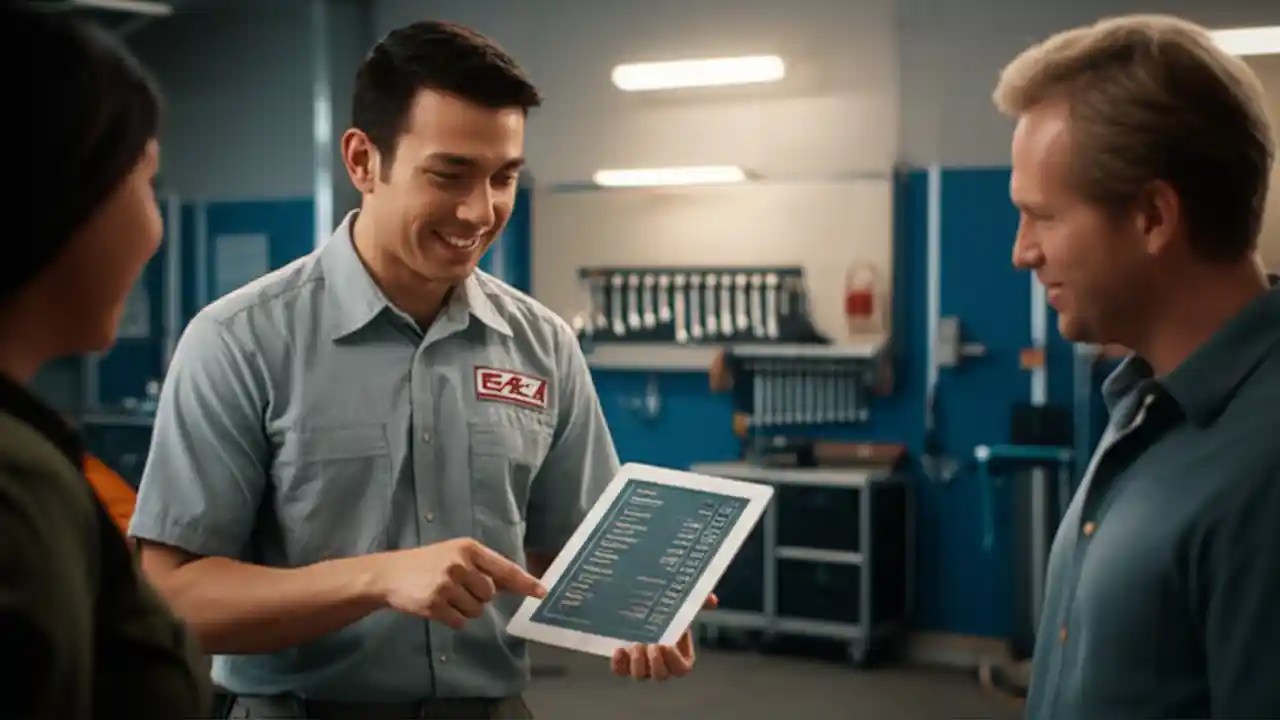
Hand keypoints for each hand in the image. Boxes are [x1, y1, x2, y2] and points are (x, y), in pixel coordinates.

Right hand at [374, 538, 545, 628]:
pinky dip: (453, 619)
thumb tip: (514, 585)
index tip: (541, 592)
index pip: (504, 568)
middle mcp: (460, 564)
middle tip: (456, 588)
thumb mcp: (456, 555)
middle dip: (477, 596)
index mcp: (469, 548)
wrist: (390, 574)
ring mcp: (447, 584)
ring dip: (464, 609)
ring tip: (445, 595)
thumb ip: (484, 568)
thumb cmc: (428, 563)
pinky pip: (460, 622)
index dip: (525, 582)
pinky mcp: (435, 604)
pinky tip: (438, 606)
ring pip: (476, 610)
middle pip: (490, 594)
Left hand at [611, 593, 717, 680]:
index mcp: (679, 656)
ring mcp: (642, 666)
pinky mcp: (624, 663)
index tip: (666, 645)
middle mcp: (661, 665)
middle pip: (660, 676)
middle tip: (651, 645)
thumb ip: (699, 601)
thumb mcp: (683, 604)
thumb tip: (712, 600)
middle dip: (655, 663)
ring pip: (640, 676)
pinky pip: (620, 671)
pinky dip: (619, 664)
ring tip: (635, 645)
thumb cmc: (667, 610)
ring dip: (637, 664)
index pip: (681, 669)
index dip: (673, 661)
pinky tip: (619, 650)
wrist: (643, 607)